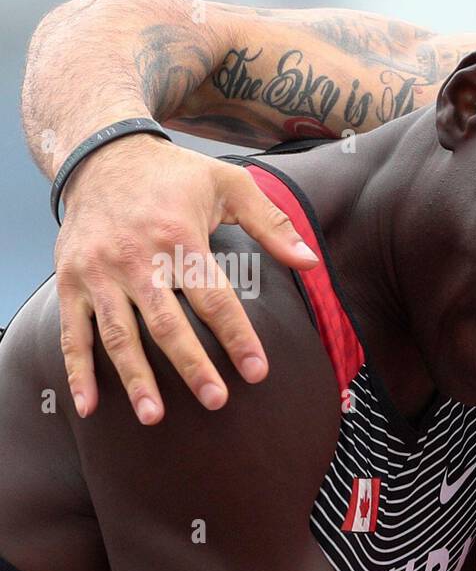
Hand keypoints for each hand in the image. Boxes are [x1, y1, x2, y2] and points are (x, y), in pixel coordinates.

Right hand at [54, 134, 318, 422]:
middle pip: (166, 322)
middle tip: (215, 401)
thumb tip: (310, 261)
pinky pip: (73, 332)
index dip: (236, 336)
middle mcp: (135, 258)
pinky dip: (77, 370)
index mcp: (177, 237)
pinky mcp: (70, 282)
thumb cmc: (174, 175)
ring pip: (117, 333)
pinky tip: (88, 405)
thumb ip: (271, 223)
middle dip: (191, 365)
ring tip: (153, 416)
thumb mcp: (229, 184)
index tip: (257, 371)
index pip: (214, 297)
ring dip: (135, 377)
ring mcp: (98, 273)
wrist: (101, 155)